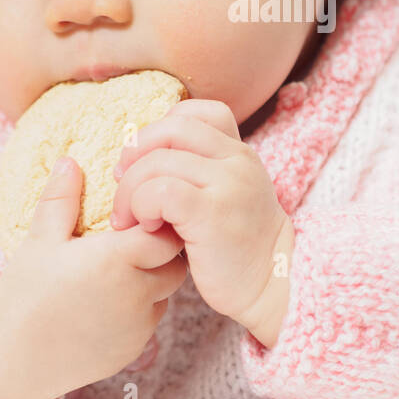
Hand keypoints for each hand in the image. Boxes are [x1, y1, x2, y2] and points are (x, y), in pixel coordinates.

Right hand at [0, 156, 187, 398]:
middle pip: (175, 260)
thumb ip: (60, 200)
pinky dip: (141, 304)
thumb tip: (70, 160)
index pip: (165, 232)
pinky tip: (110, 298)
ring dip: (153, 274)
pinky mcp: (134, 348)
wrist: (12, 363)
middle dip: (163, 246)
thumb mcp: (38, 242)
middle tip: (135, 235)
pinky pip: (151, 317)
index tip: (139, 211)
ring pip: (167, 289)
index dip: (157, 219)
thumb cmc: (23, 297)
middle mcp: (136, 293)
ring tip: (120, 266)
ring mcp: (139, 325)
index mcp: (115, 260)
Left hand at [110, 100, 291, 337]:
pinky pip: (160, 191)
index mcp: (239, 153)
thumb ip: (200, 174)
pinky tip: (146, 228)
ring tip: (130, 219)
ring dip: (130, 191)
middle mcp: (236, 161)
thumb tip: (137, 159)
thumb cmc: (240, 249)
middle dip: (134, 155)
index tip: (146, 161)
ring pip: (157, 162)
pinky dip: (141, 206)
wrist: (275, 286)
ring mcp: (227, 184)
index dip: (161, 129)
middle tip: (123, 187)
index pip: (197, 112)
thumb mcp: (229, 197)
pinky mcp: (211, 214)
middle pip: (169, 130)